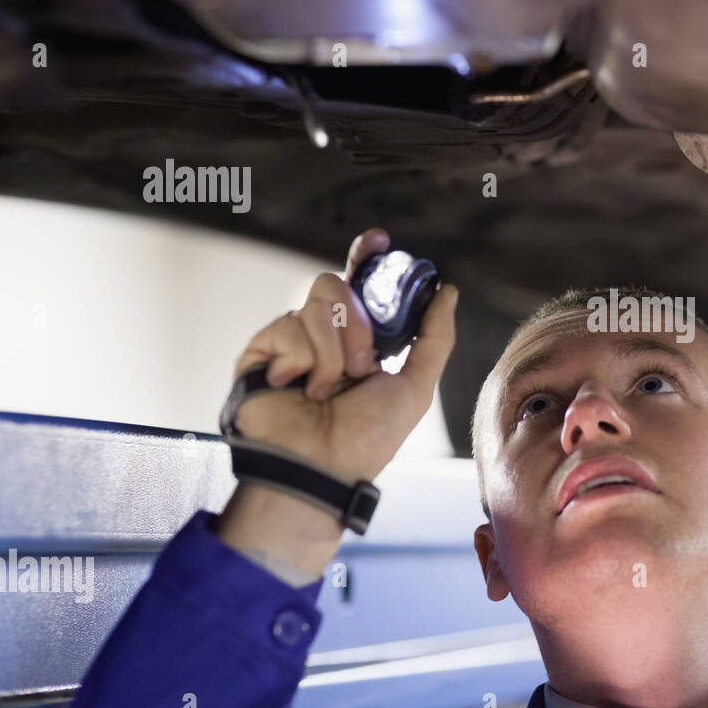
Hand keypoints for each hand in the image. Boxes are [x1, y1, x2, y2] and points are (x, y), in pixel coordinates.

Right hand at [230, 227, 458, 481]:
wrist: (323, 466)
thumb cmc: (367, 438)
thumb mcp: (415, 387)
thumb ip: (434, 338)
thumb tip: (447, 291)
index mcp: (357, 341)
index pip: (359, 286)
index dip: (365, 258)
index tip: (379, 241)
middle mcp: (322, 336)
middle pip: (337, 284)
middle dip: (359, 328)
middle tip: (361, 368)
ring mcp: (289, 341)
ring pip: (316, 302)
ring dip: (335, 352)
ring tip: (328, 390)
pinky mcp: (260, 350)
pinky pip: (288, 325)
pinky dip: (304, 360)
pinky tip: (297, 389)